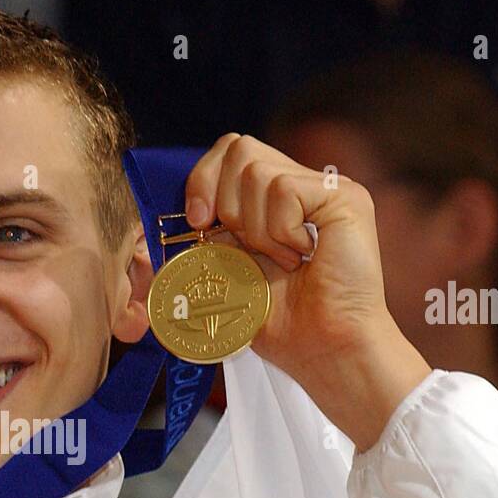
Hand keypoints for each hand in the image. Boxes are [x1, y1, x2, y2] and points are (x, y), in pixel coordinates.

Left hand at [183, 134, 430, 449]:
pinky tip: (302, 256)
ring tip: (283, 261)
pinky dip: (279, 230)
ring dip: (256, 228)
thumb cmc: (278, 322)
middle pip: (238, 149)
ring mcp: (325, 187)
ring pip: (257, 172)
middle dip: (225, 204)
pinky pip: (284, 190)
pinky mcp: (344, 196)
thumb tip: (153, 235)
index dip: (202, 180)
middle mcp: (300, 184)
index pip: (228, 151)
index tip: (199, 223)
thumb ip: (198, 244)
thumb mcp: (222, 274)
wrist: (320, 349)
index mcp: (270, 200)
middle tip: (247, 249)